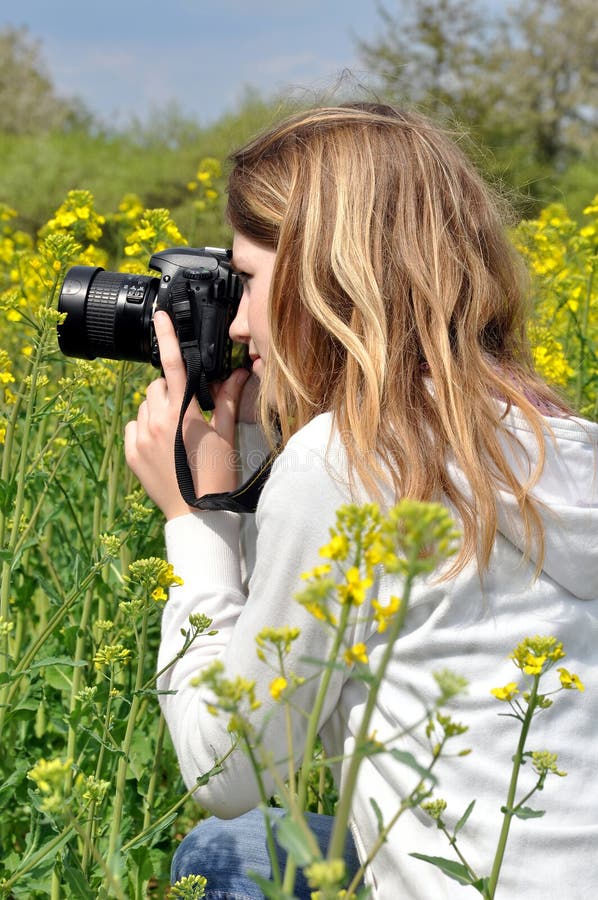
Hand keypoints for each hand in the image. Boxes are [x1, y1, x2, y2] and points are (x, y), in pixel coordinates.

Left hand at [124, 311, 250, 519]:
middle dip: (171, 391)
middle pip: (157, 386)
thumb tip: (239, 374)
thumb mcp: (226, 437)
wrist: (196, 514)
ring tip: (176, 434)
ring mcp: (140, 438)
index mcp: (183, 414)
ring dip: (158, 410)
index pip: (174, 366)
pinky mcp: (130, 452)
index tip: (160, 316)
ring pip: (144, 406)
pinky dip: (145, 428)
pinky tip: (162, 446)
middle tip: (188, 413)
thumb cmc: (216, 476)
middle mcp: (156, 422)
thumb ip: (230, 402)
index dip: (168, 337)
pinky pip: (133, 426)